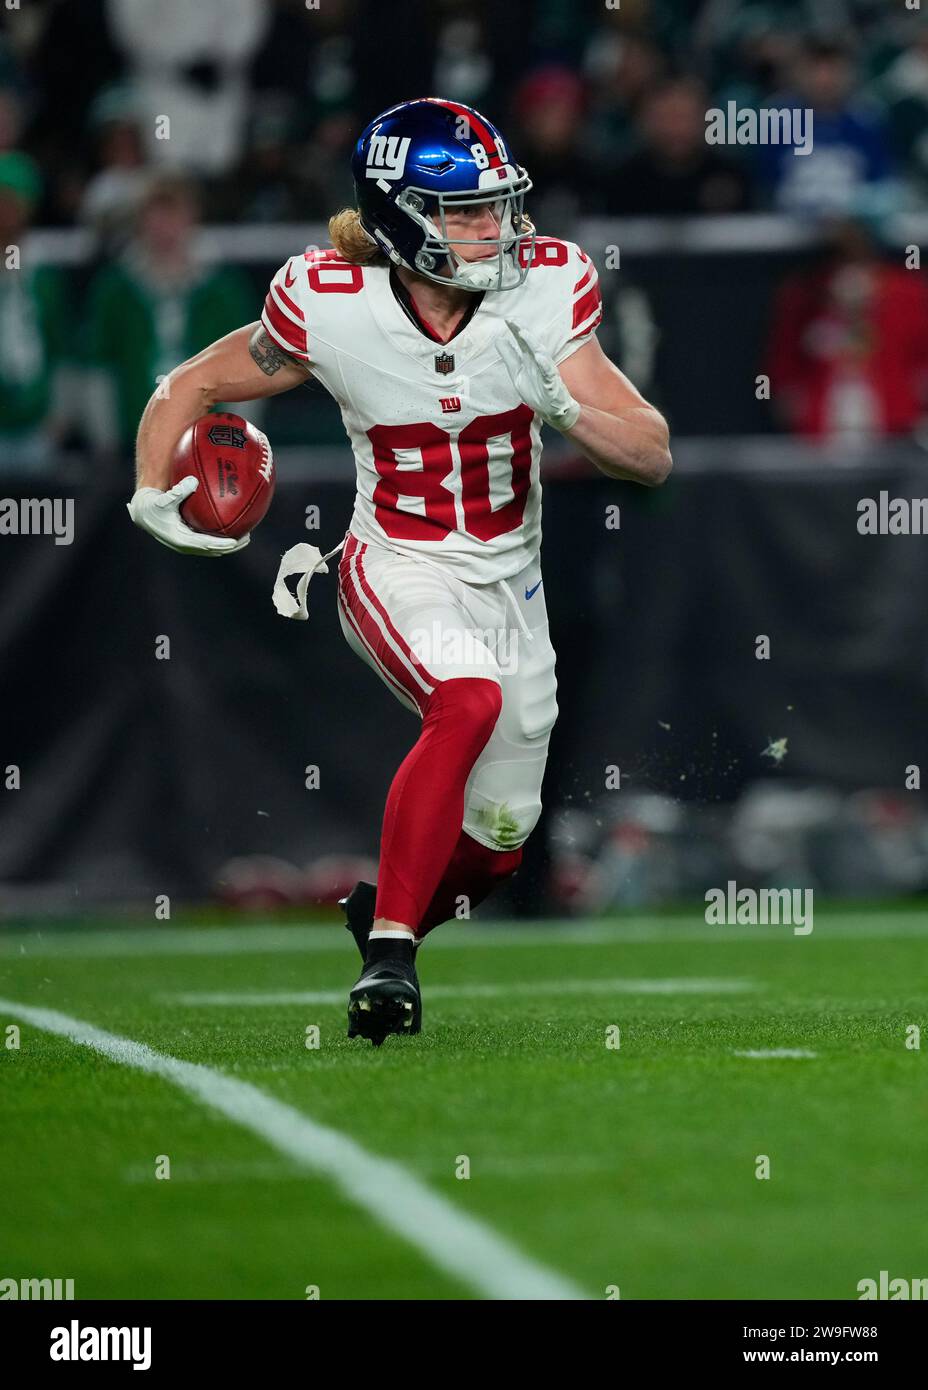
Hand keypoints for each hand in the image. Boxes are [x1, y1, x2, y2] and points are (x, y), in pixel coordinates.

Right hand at [127, 476, 249, 555]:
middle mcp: (185, 545)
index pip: (204, 544)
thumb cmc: (153, 505)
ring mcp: (188, 544)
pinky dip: (221, 538)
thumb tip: (193, 480)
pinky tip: (233, 529)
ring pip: (212, 548)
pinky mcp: (189, 539)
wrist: (143, 512)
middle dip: (230, 546)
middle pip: (213, 550)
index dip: (219, 544)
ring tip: (246, 537)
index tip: (233, 541)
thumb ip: (178, 491)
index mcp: (180, 539)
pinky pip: (209, 541)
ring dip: (229, 545)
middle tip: (247, 538)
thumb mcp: (163, 499)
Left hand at [495, 320, 580, 431]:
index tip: (507, 319)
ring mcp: (546, 371)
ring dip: (532, 344)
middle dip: (523, 332)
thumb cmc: (536, 390)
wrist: (552, 410)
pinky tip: (539, 357)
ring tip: (523, 334)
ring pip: (541, 354)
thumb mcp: (517, 373)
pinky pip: (549, 372)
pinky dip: (544, 364)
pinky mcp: (552, 383)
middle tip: (514, 321)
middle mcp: (539, 362)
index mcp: (529, 359)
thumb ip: (509, 357)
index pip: (522, 342)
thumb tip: (499, 340)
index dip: (515, 331)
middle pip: (531, 344)